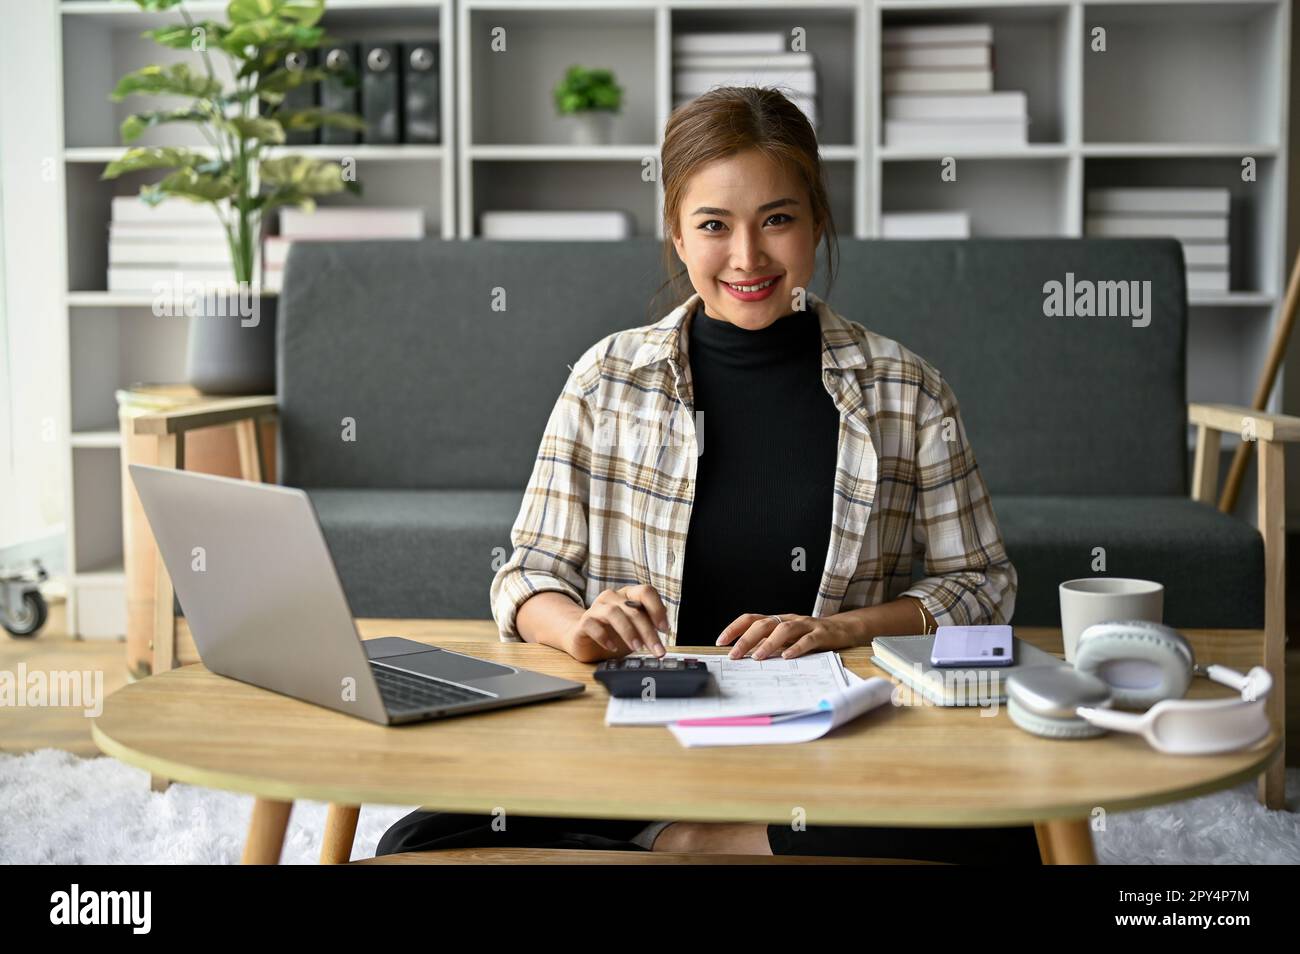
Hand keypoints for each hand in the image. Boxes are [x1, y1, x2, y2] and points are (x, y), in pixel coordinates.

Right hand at [562, 584, 670, 662]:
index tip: (664, 629)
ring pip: (613, 612)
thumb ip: (649, 624)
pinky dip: (604, 637)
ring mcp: (596, 608)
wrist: (585, 639)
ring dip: (628, 631)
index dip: (657, 609)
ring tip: (636, 647)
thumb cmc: (613, 633)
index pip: (646, 591)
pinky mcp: (584, 622)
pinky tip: (612, 647)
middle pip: (633, 608)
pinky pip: (592, 624)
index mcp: (628, 595)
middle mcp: (613, 598)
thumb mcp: (636, 629)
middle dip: (648, 631)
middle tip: (657, 649)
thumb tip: (665, 629)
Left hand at [716, 613, 859, 659]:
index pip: (751, 619)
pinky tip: (787, 657)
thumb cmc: (809, 636)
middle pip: (764, 623)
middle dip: (746, 639)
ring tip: (757, 657)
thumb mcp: (786, 639)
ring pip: (784, 629)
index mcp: (777, 620)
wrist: (842, 630)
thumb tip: (745, 655)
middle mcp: (788, 619)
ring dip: (768, 644)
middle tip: (734, 655)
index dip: (735, 628)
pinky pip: (807, 640)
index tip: (721, 642)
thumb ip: (768, 644)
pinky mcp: (821, 634)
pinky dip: (796, 648)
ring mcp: (805, 625)